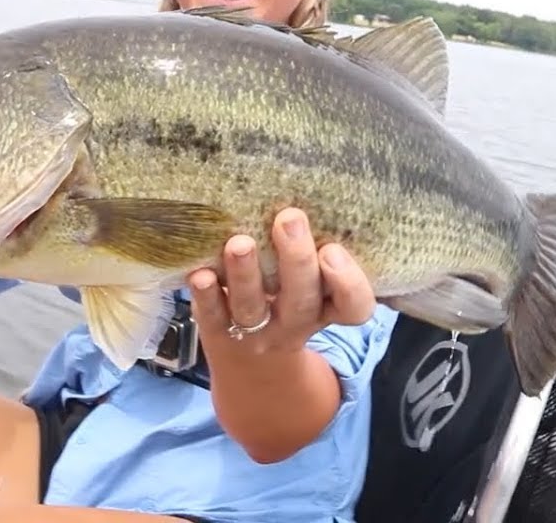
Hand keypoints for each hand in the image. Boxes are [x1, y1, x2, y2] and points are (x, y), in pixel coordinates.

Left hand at [187, 207, 375, 358]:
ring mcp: (258, 333)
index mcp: (327, 308)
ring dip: (246, 274)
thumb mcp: (313, 286)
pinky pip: (213, 317)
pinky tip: (200, 273)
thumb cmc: (288, 304)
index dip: (348, 282)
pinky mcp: (220, 335)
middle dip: (296, 260)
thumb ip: (313, 250)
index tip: (332, 250)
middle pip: (303, 300)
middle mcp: (296, 323)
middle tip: (289, 219)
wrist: (253, 370)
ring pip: (254, 308)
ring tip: (239, 243)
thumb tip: (302, 186)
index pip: (354, 306)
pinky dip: (206, 295)